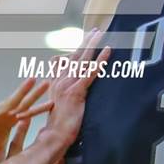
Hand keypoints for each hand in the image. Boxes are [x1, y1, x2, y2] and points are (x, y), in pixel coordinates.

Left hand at [0, 78, 51, 163]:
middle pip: (10, 103)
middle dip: (21, 92)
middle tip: (32, 79)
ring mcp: (4, 118)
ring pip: (22, 105)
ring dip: (34, 95)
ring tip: (47, 84)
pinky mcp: (10, 122)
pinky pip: (27, 114)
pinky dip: (38, 109)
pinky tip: (50, 104)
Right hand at [36, 29, 110, 150]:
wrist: (55, 134)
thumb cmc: (59, 121)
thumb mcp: (56, 101)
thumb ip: (59, 86)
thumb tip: (60, 76)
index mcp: (56, 81)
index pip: (68, 59)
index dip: (78, 47)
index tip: (86, 37)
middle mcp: (61, 79)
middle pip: (75, 55)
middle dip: (86, 41)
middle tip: (96, 30)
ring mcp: (68, 84)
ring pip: (82, 60)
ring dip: (92, 45)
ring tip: (101, 34)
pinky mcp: (76, 91)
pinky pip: (91, 72)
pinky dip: (100, 60)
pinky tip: (108, 51)